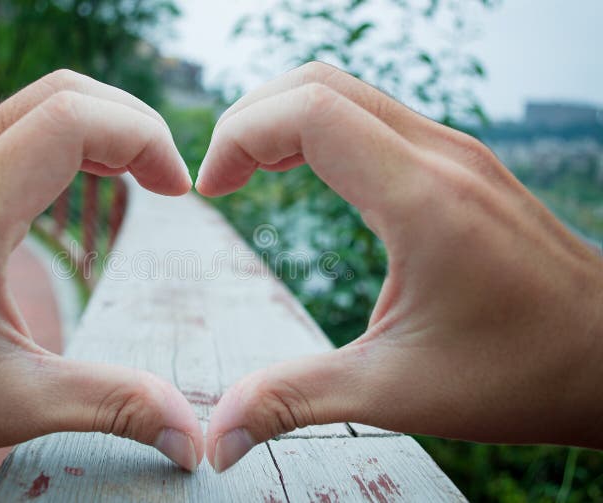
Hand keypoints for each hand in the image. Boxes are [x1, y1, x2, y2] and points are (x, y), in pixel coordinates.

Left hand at [0, 69, 200, 480]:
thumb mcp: (8, 403)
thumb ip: (109, 404)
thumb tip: (188, 435)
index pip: (73, 118)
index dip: (143, 138)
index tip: (178, 193)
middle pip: (59, 94)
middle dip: (130, 123)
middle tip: (166, 180)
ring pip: (31, 105)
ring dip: (96, 128)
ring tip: (136, 180)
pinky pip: (5, 133)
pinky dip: (60, 142)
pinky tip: (79, 186)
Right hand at [196, 62, 602, 471]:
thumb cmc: (520, 374)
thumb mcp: (396, 391)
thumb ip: (295, 401)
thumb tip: (219, 436)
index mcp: (421, 199)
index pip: (308, 113)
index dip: (240, 137)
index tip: (211, 192)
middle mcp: (441, 157)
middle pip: (319, 83)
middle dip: (252, 118)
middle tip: (221, 176)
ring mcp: (457, 154)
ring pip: (349, 91)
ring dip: (287, 118)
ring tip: (251, 173)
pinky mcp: (463, 165)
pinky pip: (378, 115)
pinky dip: (325, 128)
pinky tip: (310, 174)